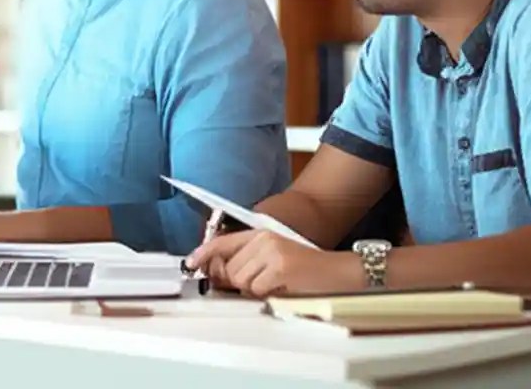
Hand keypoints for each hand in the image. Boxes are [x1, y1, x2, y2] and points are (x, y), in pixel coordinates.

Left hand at [186, 230, 362, 297]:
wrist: (339, 273)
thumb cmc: (306, 271)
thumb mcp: (273, 259)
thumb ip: (246, 263)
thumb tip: (216, 275)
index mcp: (260, 235)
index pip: (222, 242)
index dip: (203, 254)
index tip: (191, 264)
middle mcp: (263, 239)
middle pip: (227, 268)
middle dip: (237, 283)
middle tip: (260, 284)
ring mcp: (271, 252)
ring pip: (239, 280)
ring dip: (253, 290)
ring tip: (274, 285)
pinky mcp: (280, 267)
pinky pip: (256, 290)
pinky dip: (266, 295)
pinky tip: (282, 289)